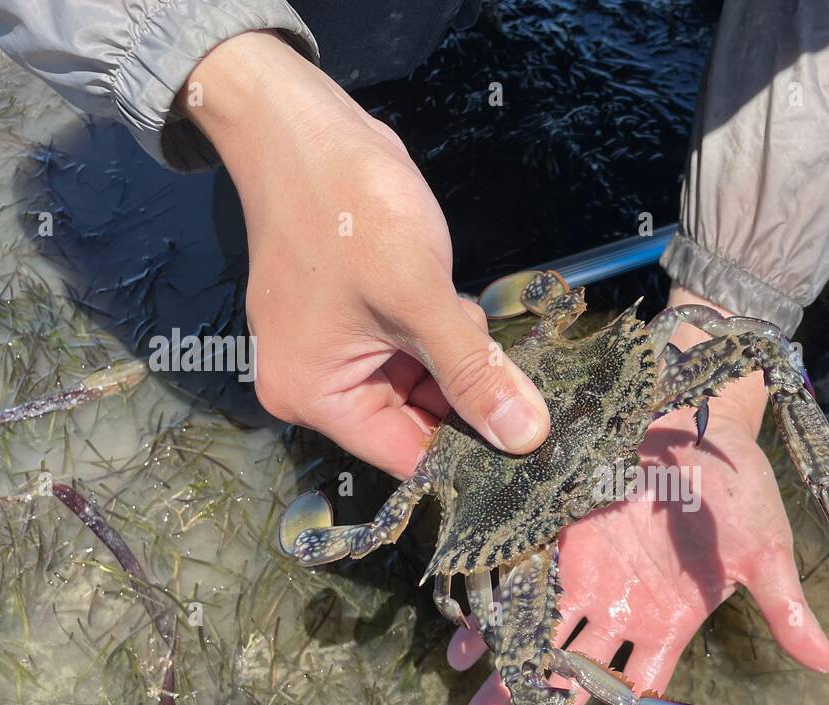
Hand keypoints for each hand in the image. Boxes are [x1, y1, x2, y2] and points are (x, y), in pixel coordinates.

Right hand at [182, 31, 549, 476]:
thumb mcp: (419, 297)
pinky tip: (455, 298)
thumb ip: (475, 372)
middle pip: (417, 421)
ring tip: (462, 309)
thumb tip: (526, 437)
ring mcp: (337, 350)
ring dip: (458, 355)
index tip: (526, 442)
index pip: (408, 455)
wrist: (301, 125)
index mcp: (315, 397)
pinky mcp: (358, 319)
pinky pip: (414, 348)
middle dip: (464, 391)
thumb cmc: (348, 208)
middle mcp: (318, 385)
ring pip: (424, 383)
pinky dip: (444, 331)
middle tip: (500, 358)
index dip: (469, 451)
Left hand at [451, 287, 828, 704]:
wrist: (696, 416)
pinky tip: (461, 651)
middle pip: (576, 682)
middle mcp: (621, 609)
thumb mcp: (765, 551)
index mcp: (669, 622)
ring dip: (507, 688)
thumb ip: (784, 608)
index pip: (640, 696)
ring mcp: (586, 575)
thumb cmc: (737, 488)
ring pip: (539, 643)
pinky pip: (518, 587)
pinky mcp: (558, 538)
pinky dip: (489, 618)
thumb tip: (828, 663)